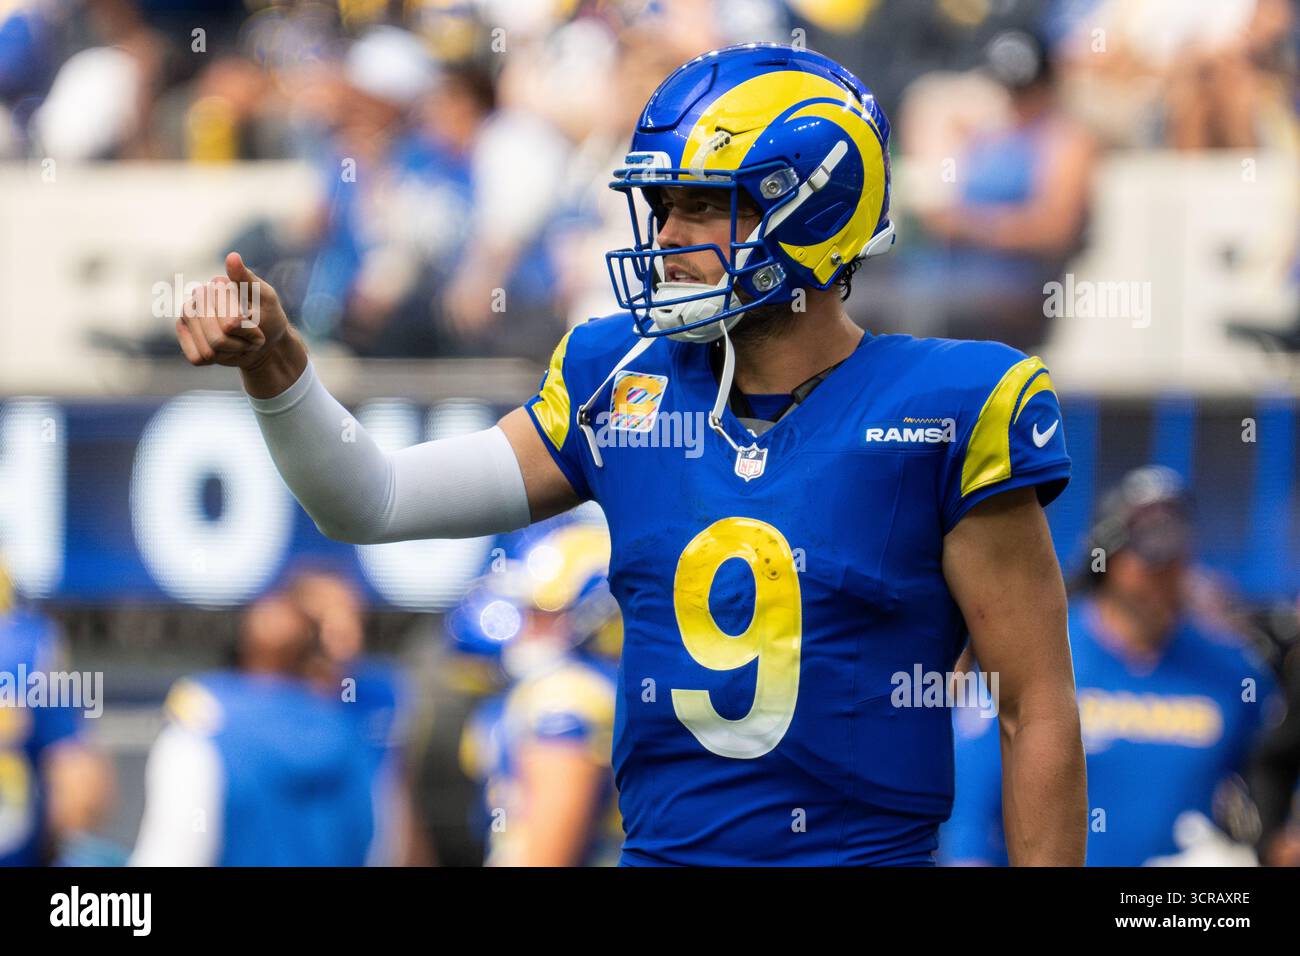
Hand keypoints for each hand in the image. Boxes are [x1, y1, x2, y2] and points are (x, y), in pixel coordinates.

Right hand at [175, 252, 289, 368]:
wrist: (265, 340)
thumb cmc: (269, 316)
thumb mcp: (267, 299)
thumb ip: (248, 280)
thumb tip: (232, 256)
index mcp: (217, 284)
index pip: (232, 323)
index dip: (250, 330)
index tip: (256, 322)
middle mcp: (197, 297)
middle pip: (218, 338)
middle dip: (240, 342)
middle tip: (249, 334)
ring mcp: (187, 316)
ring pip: (208, 351)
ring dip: (230, 351)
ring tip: (238, 339)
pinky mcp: (185, 335)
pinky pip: (197, 358)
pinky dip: (217, 358)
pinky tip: (223, 347)